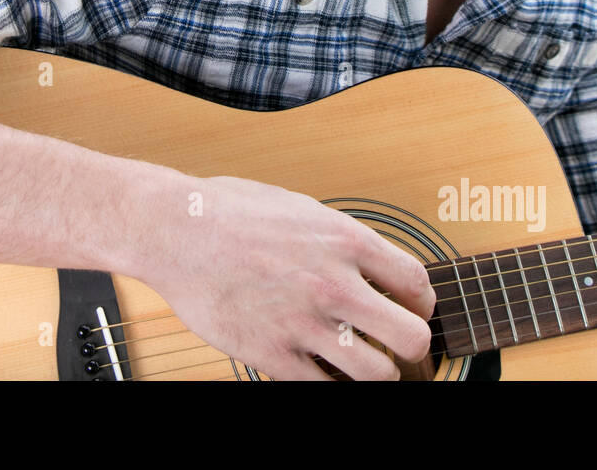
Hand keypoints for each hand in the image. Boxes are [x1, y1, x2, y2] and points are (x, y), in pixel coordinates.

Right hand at [140, 174, 435, 379]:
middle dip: (410, 345)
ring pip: (376, 373)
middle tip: (395, 345)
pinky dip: (328, 384)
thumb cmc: (230, 211)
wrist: (175, 229)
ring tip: (361, 364)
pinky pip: (323, 388)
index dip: (421, 303)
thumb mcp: (300, 208)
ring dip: (375, 372)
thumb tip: (369, 262)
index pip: (416, 283)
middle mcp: (332, 283)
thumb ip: (340, 239)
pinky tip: (320, 371)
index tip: (412, 309)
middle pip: (411, 336)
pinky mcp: (271, 353)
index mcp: (344, 240)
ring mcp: (303, 322)